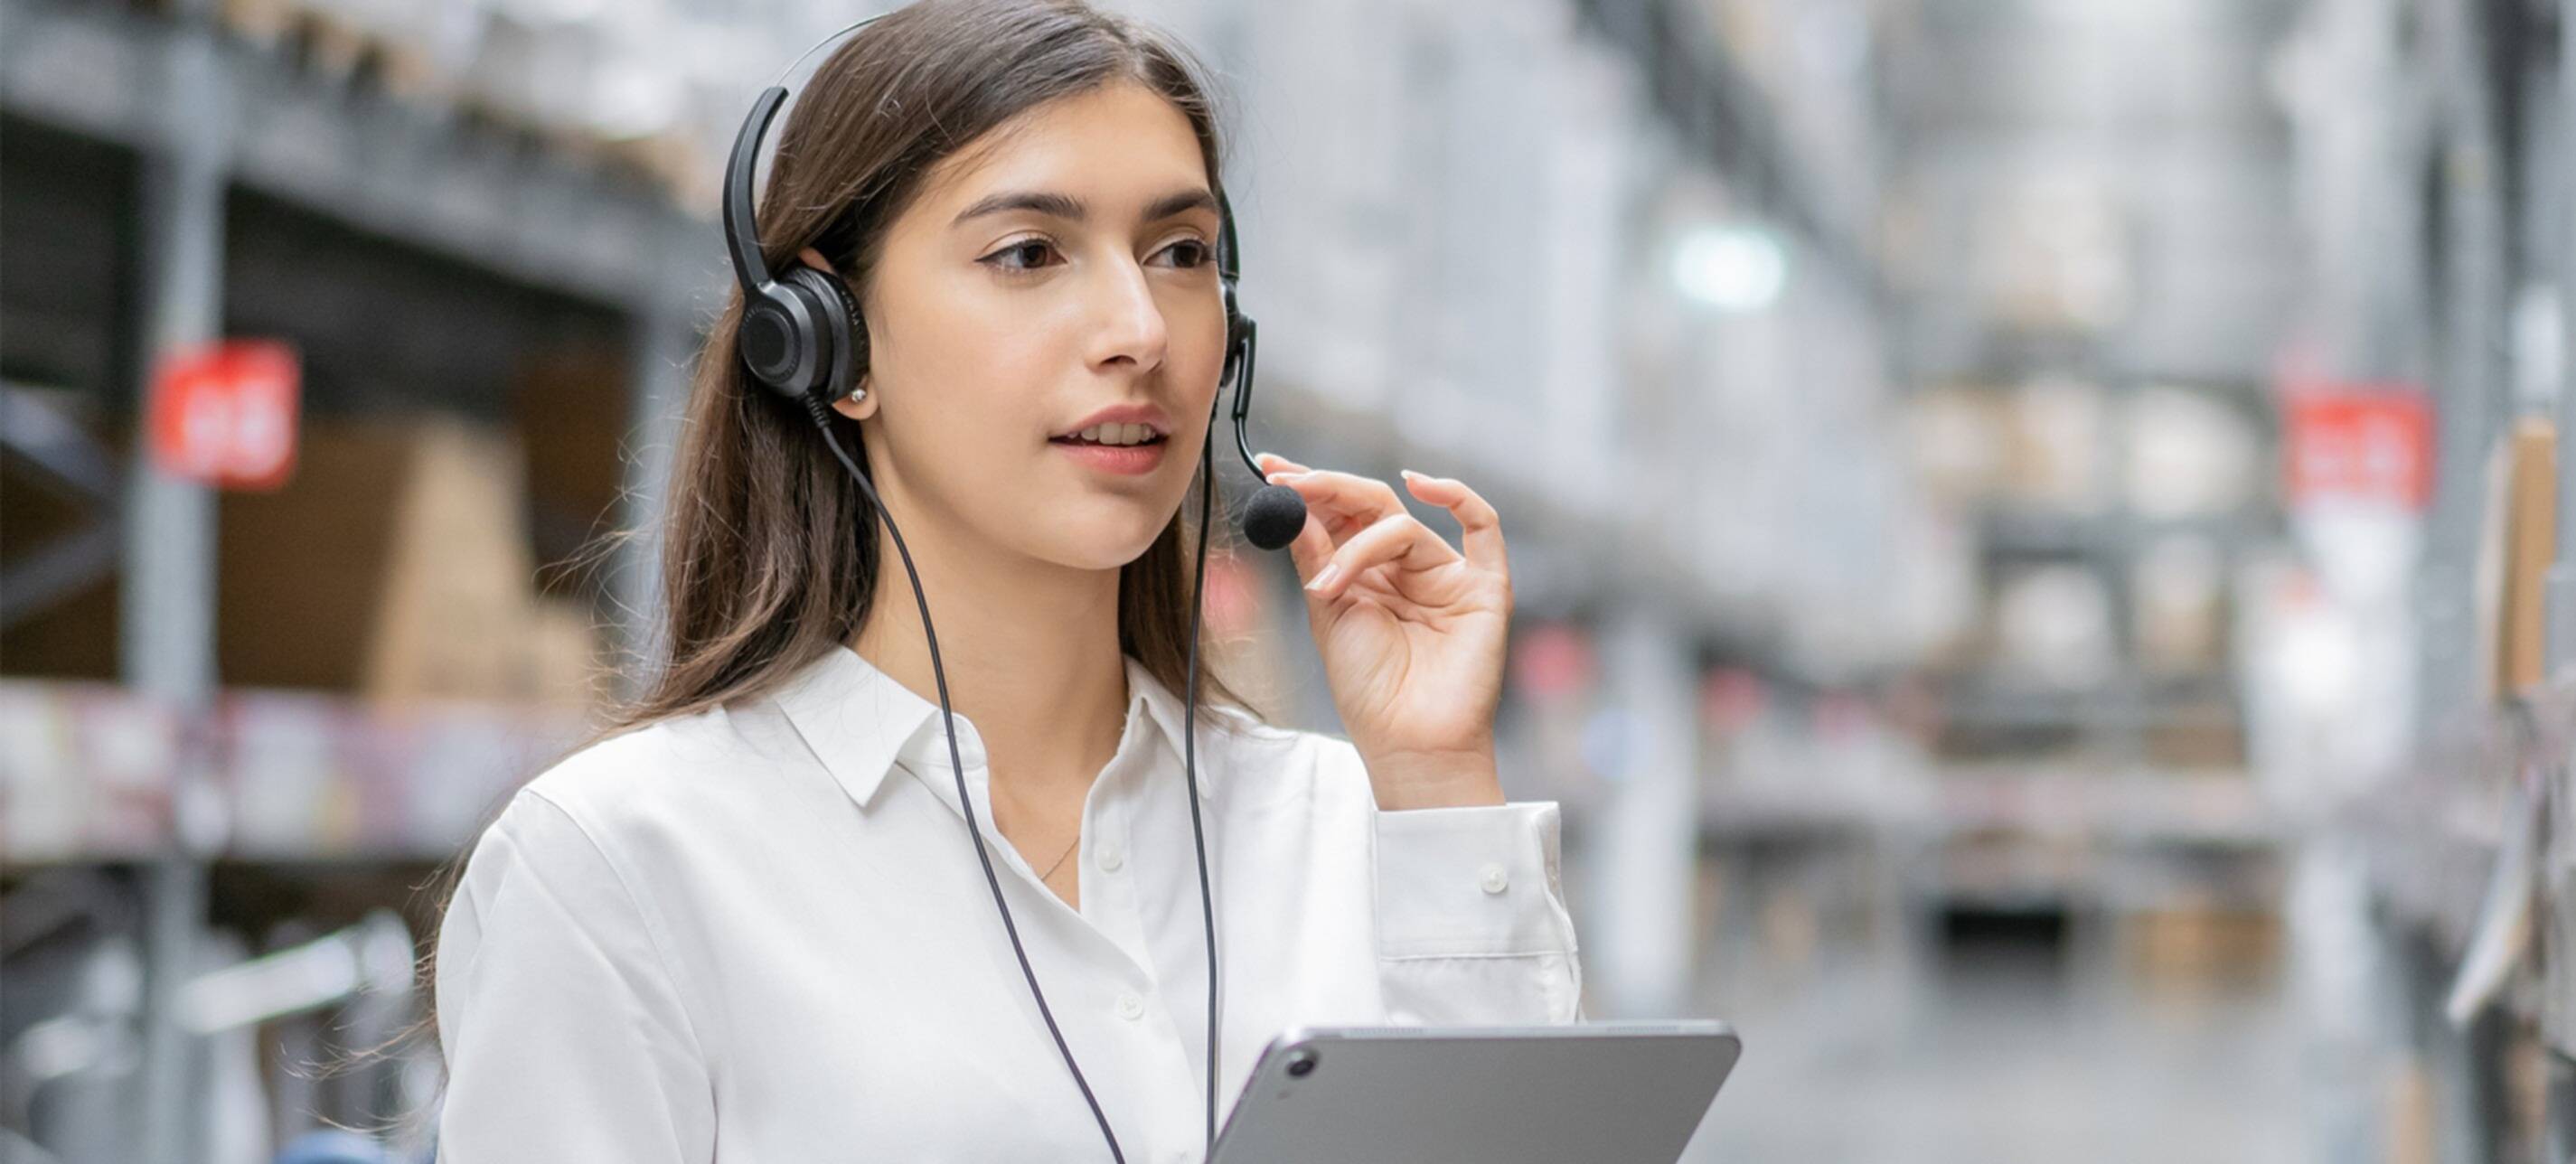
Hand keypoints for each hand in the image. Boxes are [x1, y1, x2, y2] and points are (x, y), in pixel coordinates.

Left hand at [1253, 452, 1511, 809]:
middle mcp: (1406, 568)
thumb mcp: (1327, 612)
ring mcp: (1445, 575)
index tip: (1270, 469)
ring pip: (1402, 525)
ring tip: (1327, 584)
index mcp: (1367, 575)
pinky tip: (1419, 484)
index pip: (1341, 516)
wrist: (1408, 743)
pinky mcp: (1483, 587)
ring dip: (1358, 544)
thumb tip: (1292, 501)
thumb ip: (1316, 555)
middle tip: (1288, 482)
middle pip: (1372, 506)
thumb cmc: (1370, 689)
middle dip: (1327, 488)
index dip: (1310, 490)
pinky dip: (1457, 496)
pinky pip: (1483, 526)